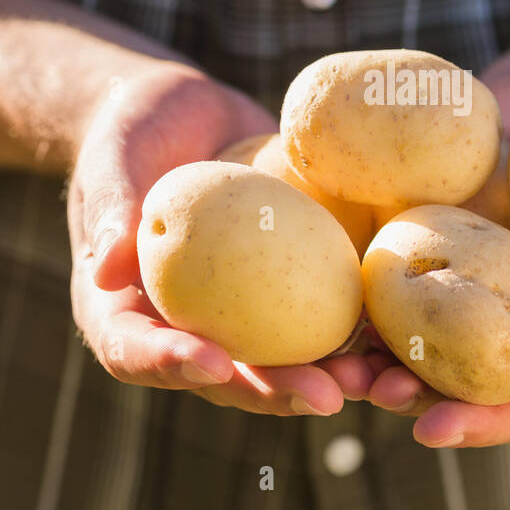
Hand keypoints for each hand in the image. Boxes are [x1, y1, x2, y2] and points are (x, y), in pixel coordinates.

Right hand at [66, 61, 377, 414]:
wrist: (187, 113)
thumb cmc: (133, 129)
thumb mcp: (114, 156)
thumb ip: (112, 206)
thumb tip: (108, 269)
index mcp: (124, 310)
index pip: (136, 352)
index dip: (173, 364)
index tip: (214, 361)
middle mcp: (185, 325)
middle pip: (224, 376)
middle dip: (276, 390)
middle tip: (324, 396)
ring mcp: (241, 314)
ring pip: (282, 361)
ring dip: (330, 377)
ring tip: (377, 381)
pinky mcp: (288, 289)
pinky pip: (322, 316)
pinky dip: (360, 332)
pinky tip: (401, 334)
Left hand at [365, 71, 509, 446]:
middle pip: (506, 396)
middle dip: (471, 418)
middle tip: (432, 424)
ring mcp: (465, 313)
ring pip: (435, 372)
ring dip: (397, 389)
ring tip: (362, 385)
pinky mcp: (414, 282)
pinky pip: (384, 319)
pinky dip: (356, 335)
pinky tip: (330, 338)